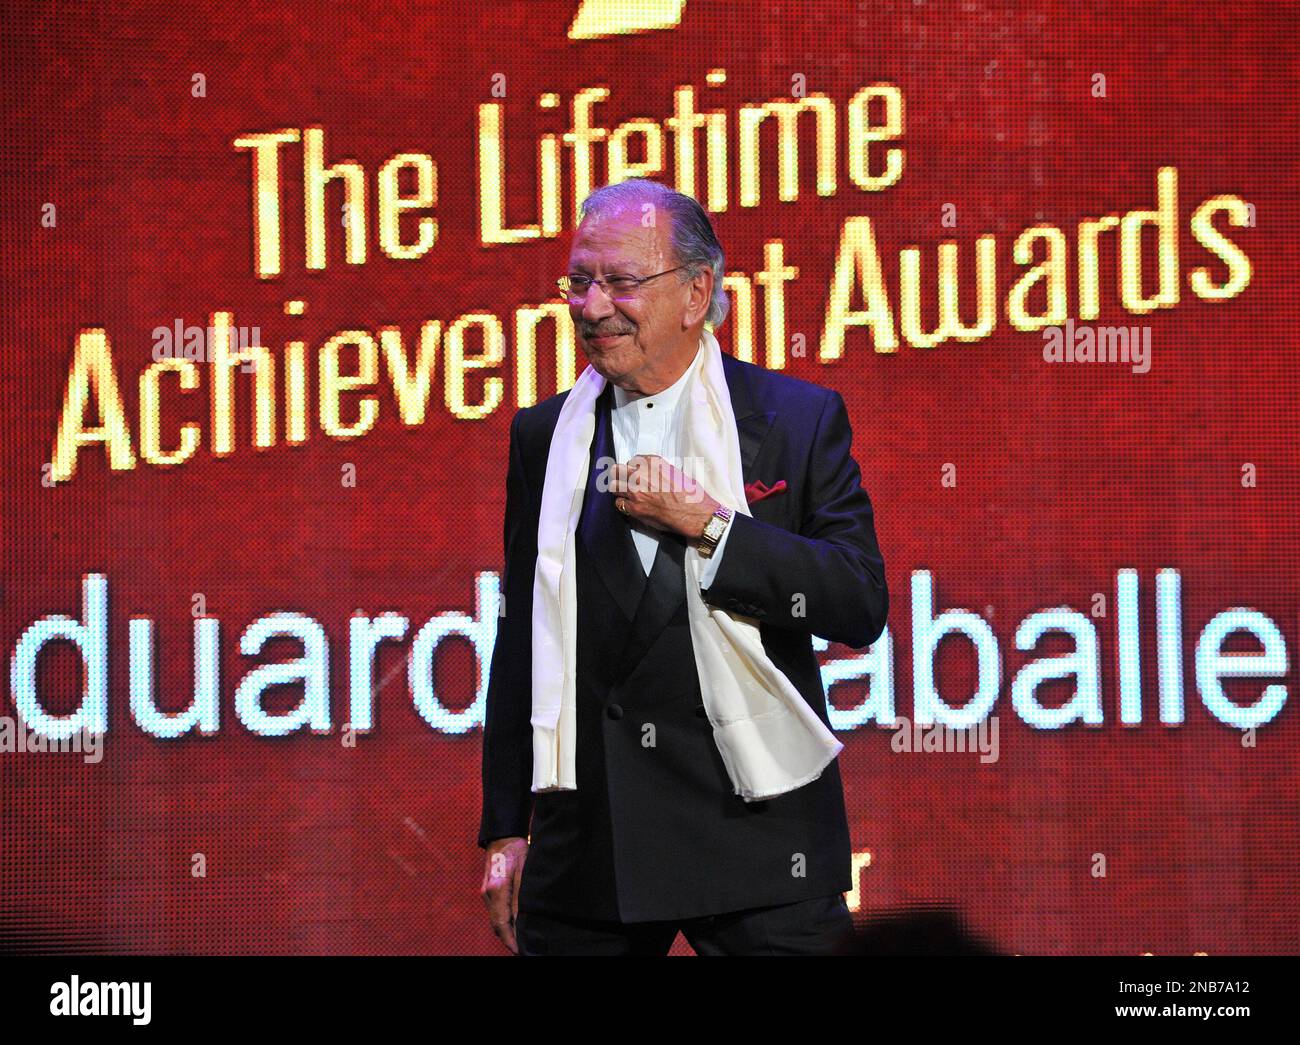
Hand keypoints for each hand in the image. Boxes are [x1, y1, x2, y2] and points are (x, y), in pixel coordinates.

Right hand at [480, 836, 527, 953]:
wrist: (503, 837)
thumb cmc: (517, 851)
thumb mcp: (524, 873)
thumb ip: (521, 898)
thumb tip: (522, 920)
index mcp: (496, 890)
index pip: (502, 923)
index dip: (511, 940)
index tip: (520, 951)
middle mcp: (487, 895)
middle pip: (497, 925)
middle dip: (508, 939)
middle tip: (524, 949)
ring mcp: (486, 893)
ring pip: (495, 919)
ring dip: (506, 931)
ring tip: (521, 940)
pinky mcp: (488, 891)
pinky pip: (495, 912)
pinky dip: (504, 922)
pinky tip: (515, 924)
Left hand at [608, 454, 720, 538]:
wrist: (695, 513)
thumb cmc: (692, 495)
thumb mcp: (676, 473)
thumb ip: (660, 471)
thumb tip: (652, 474)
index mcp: (653, 463)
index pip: (632, 460)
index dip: (633, 468)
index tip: (635, 473)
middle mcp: (642, 474)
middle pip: (617, 469)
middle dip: (620, 475)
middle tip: (624, 481)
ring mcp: (636, 491)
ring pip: (613, 485)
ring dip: (619, 489)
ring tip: (625, 494)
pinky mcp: (635, 508)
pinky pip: (619, 503)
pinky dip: (623, 505)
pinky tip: (631, 506)